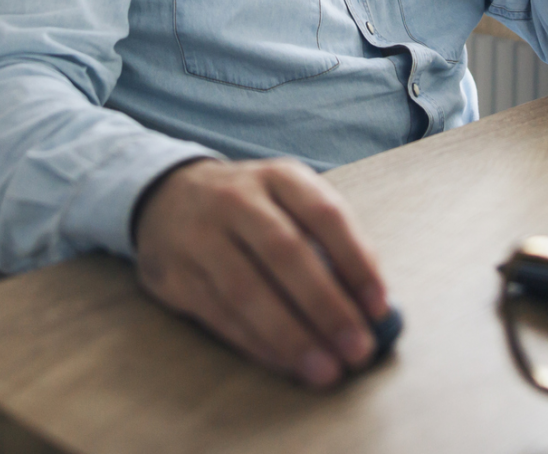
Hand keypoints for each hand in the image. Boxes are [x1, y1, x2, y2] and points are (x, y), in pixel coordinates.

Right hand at [134, 158, 389, 388]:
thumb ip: (330, 243)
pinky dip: (257, 344)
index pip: (325, 215)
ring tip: (324, 370)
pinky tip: (286, 364)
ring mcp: (200, 235)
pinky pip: (220, 315)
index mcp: (278, 177)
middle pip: (286, 253)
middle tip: (356, 349)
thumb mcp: (290, 201)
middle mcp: (236, 200)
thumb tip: (373, 306)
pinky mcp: (175, 274)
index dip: (356, 262)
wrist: (168, 196)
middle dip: (326, 307)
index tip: (379, 308)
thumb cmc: (252, 209)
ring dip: (291, 336)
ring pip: (247, 290)